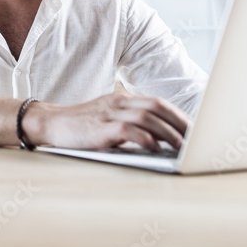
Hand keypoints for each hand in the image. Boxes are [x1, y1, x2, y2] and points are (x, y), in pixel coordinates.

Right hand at [26, 91, 190, 151]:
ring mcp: (109, 113)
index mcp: (122, 98)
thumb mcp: (108, 117)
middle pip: (158, 107)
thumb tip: (160, 137)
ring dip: (168, 132)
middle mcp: (118, 102)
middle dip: (180, 123)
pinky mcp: (101, 127)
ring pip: (148, 117)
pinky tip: (155, 148)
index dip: (180, 115)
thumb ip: (130, 121)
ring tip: (181, 146)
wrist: (50, 123)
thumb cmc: (81, 125)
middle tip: (196, 139)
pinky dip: (145, 138)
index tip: (195, 130)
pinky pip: (129, 129)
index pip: (158, 102)